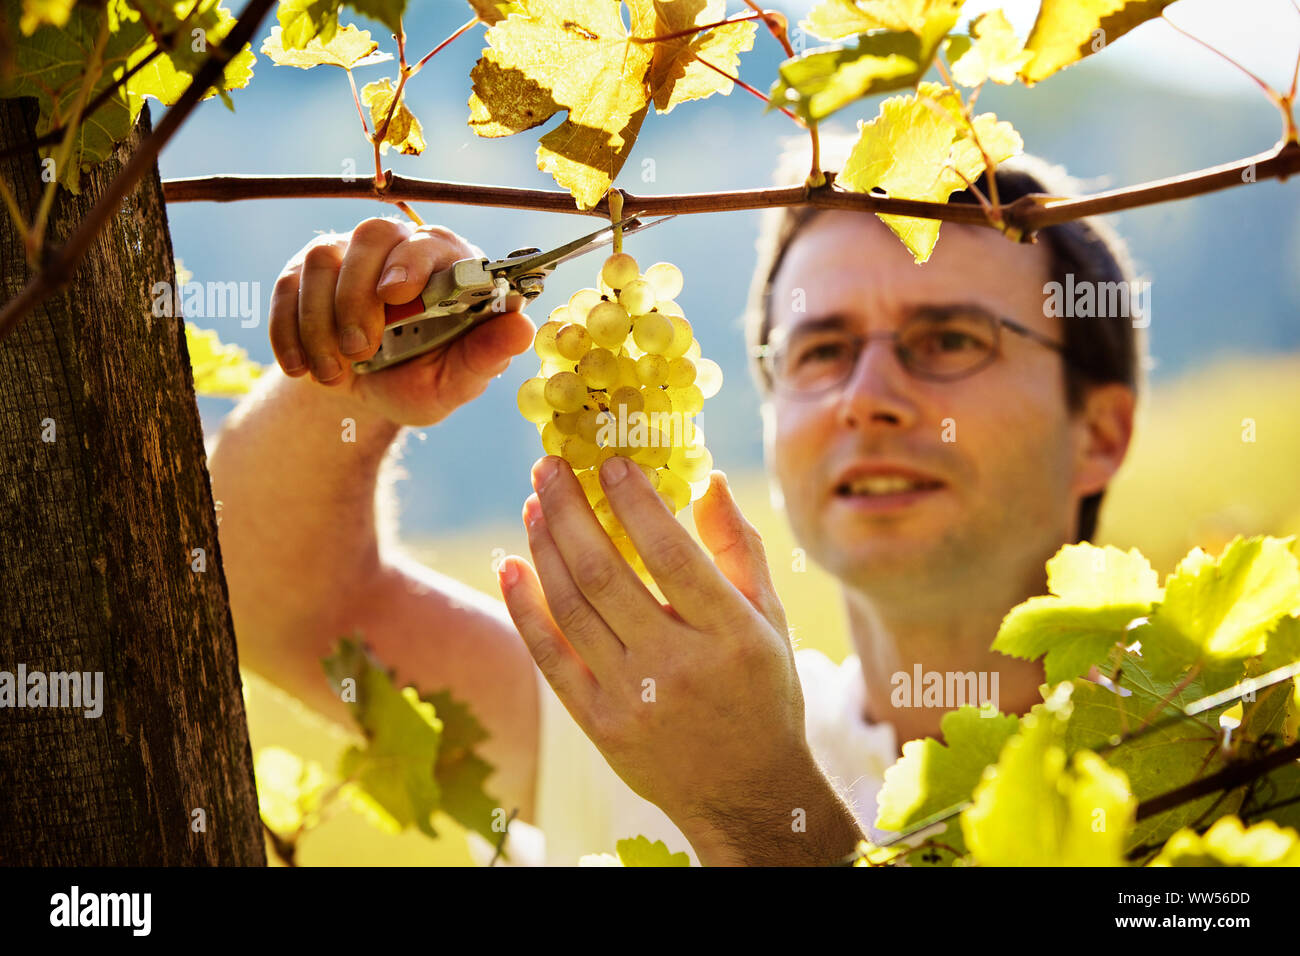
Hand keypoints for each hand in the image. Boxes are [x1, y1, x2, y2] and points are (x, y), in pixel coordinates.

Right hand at [268, 217, 534, 426]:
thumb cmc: (422, 381)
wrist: (364, 396)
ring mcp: (348, 255)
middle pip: (374, 236)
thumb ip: (485, 357)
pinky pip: (287, 286)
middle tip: (362, 349)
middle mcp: (399, 248)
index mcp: (448, 266)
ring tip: (335, 374)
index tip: (398, 296)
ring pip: (324, 259)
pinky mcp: (304, 273)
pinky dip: (289, 330)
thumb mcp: (455, 382)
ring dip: (322, 321)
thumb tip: (523, 328)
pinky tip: (301, 368)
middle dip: (361, 294)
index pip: (433, 242)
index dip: (414, 262)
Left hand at [497, 456, 861, 863]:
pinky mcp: (600, 725)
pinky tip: (510, 564)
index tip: (608, 463)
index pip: (673, 555)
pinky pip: (549, 658)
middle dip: (570, 512)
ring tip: (533, 502)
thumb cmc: (762, 692)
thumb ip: (740, 548)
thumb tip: (706, 479)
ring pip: (572, 609)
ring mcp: (634, 700)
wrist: (746, 792)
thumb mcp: (770, 619)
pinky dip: (524, 609)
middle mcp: (680, 667)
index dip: (635, 504)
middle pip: (607, 575)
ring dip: (544, 548)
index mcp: (732, 636)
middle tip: (548, 465)